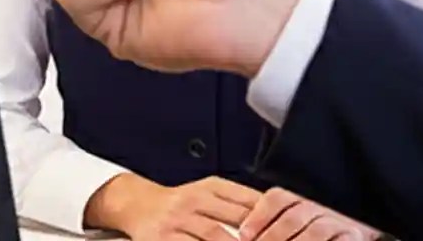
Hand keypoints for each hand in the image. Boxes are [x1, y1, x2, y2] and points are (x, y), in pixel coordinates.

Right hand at [87, 173, 260, 239]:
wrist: (137, 204)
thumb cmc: (179, 202)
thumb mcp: (208, 191)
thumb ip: (238, 201)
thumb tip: (274, 213)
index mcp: (212, 187)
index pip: (249, 200)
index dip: (271, 219)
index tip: (285, 232)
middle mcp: (195, 200)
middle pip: (236, 220)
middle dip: (258, 237)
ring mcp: (179, 220)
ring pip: (215, 236)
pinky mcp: (164, 238)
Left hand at [238, 188, 380, 240]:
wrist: (361, 234)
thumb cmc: (315, 236)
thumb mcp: (294, 225)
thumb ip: (273, 226)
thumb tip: (243, 235)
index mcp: (302, 202)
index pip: (278, 199)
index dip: (259, 215)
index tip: (244, 235)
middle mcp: (321, 208)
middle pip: (294, 215)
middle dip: (273, 236)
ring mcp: (340, 223)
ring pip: (315, 231)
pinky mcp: (355, 237)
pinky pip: (339, 240)